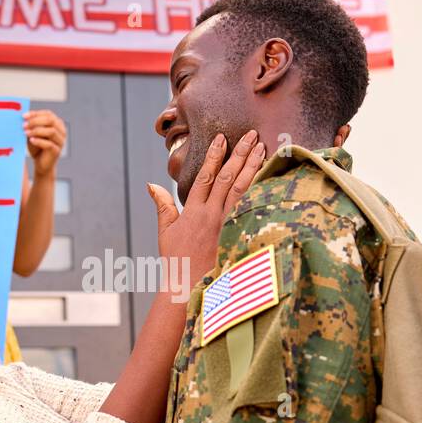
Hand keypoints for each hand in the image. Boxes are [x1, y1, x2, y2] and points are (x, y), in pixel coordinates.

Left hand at [23, 110, 65, 178]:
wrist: (41, 164)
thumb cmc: (37, 147)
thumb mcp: (33, 133)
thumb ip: (31, 125)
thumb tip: (23, 117)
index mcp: (57, 124)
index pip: (48, 114)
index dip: (36, 113)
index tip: (24, 116)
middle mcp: (61, 131)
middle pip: (51, 120)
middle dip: (36, 121)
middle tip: (24, 125)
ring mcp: (61, 141)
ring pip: (51, 131)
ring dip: (37, 131)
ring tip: (26, 133)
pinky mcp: (57, 151)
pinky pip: (49, 144)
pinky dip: (39, 141)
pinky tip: (31, 140)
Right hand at [147, 130, 266, 284]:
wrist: (188, 288)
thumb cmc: (177, 261)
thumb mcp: (166, 232)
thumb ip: (162, 205)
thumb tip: (151, 184)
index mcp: (193, 211)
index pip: (205, 176)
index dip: (213, 155)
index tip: (222, 138)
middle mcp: (210, 214)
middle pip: (226, 177)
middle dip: (239, 153)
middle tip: (250, 134)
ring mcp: (226, 225)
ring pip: (242, 189)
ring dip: (253, 167)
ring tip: (262, 148)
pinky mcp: (237, 235)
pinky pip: (250, 209)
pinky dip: (260, 192)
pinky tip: (270, 179)